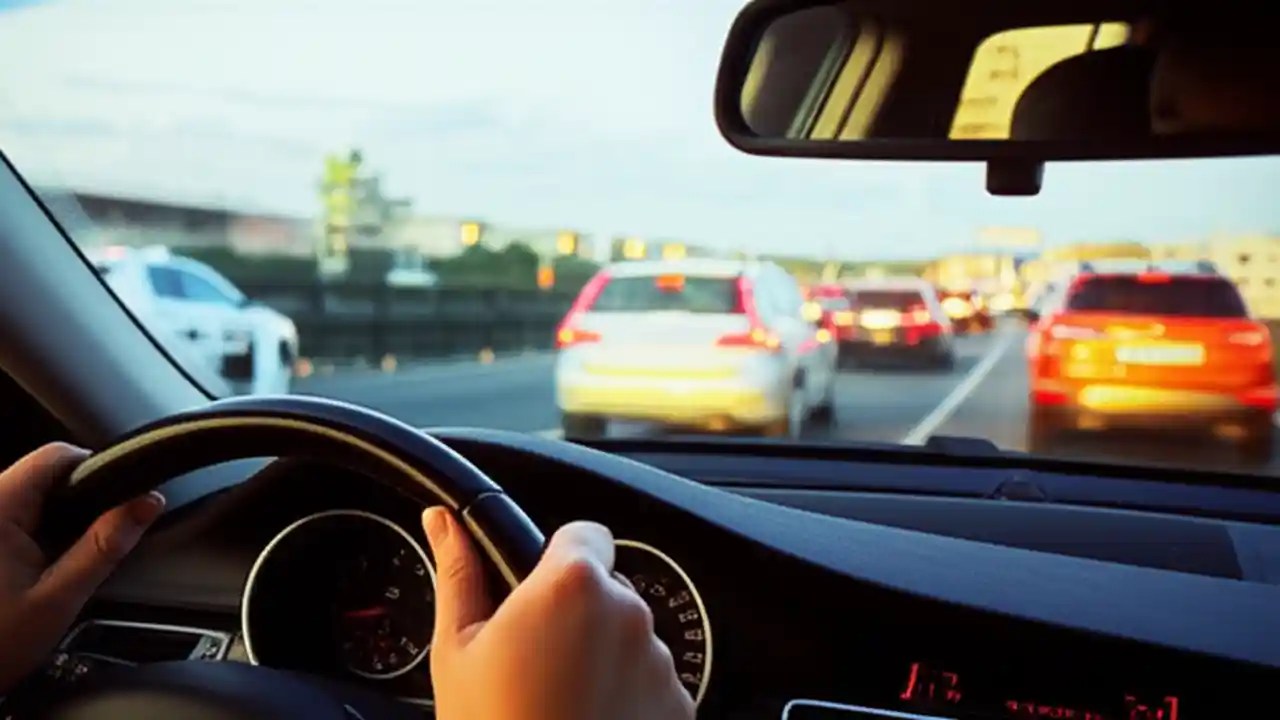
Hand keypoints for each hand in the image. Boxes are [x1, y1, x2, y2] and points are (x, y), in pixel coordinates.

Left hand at [0, 443, 164, 691]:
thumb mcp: (58, 598)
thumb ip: (105, 546)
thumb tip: (148, 503)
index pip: (57, 456)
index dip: (98, 471)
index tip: (122, 501)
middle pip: (44, 474)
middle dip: (78, 502)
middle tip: (90, 545)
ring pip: (29, 494)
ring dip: (55, 518)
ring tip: (60, 561)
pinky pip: (13, 514)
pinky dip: (33, 531)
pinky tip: (35, 567)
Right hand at [423, 508, 694, 719]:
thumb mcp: (457, 650)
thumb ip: (459, 571)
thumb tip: (444, 521)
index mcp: (572, 585)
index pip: (585, 533)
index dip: (559, 557)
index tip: (538, 588)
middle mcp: (628, 613)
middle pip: (607, 588)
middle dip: (577, 613)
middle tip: (534, 659)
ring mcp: (658, 662)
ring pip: (629, 638)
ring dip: (603, 656)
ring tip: (559, 700)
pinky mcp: (678, 705)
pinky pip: (651, 682)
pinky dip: (627, 696)